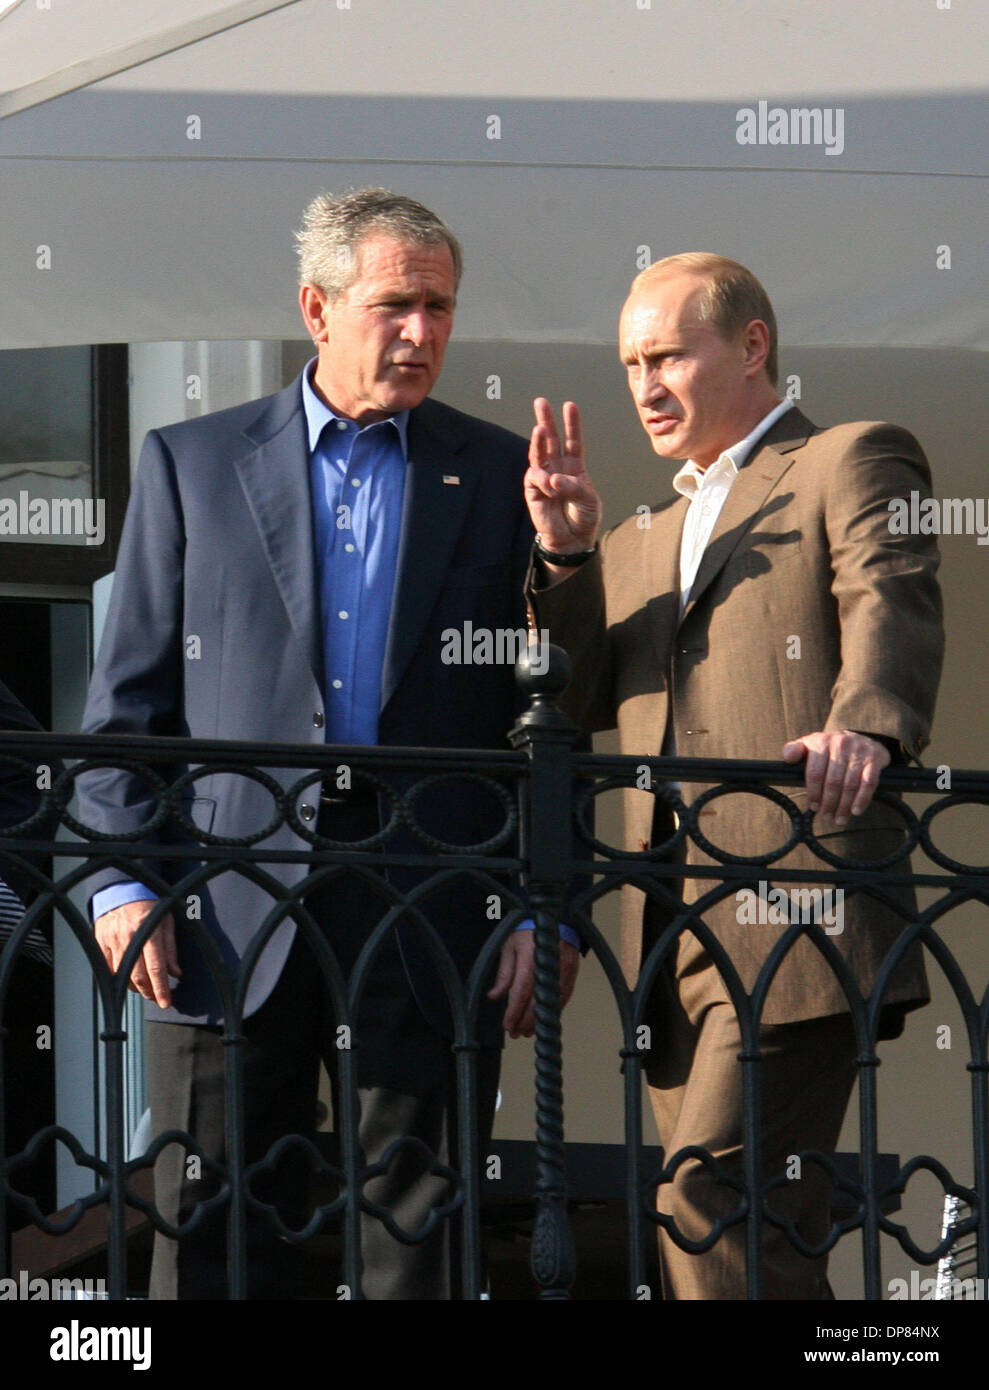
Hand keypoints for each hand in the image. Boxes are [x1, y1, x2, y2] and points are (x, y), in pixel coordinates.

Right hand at [95, 900, 179, 1008]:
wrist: (123, 888)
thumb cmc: (149, 903)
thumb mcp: (167, 922)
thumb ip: (171, 949)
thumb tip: (175, 973)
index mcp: (149, 932)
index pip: (156, 969)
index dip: (161, 989)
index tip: (166, 1002)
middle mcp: (129, 938)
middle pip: (138, 977)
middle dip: (149, 992)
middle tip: (157, 998)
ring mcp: (112, 941)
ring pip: (122, 975)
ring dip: (135, 987)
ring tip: (145, 989)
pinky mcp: (100, 943)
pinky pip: (108, 968)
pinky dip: (119, 977)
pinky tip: (128, 979)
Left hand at [488, 931, 579, 1039]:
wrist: (555, 915)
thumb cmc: (527, 930)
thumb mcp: (510, 946)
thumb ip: (504, 973)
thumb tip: (494, 997)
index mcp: (530, 956)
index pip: (521, 992)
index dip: (514, 1012)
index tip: (507, 1026)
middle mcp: (549, 965)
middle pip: (537, 1002)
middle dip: (525, 1022)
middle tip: (516, 1034)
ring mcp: (564, 969)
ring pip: (552, 1003)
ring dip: (540, 1020)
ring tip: (528, 1032)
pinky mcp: (573, 972)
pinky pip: (563, 997)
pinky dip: (553, 1010)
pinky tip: (544, 1018)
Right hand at [524, 398, 601, 557]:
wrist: (573, 539)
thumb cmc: (584, 517)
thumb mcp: (588, 498)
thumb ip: (573, 486)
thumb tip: (552, 480)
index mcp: (574, 466)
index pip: (572, 441)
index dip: (571, 424)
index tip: (569, 405)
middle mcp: (558, 468)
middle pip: (550, 440)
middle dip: (545, 420)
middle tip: (540, 402)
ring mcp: (544, 478)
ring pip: (538, 454)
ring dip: (538, 440)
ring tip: (539, 427)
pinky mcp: (534, 492)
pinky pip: (534, 478)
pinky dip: (541, 479)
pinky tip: (548, 484)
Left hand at [782, 730, 891, 825]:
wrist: (860, 738)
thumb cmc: (830, 748)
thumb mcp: (809, 744)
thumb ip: (794, 750)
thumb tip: (788, 758)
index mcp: (822, 741)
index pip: (815, 772)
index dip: (813, 792)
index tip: (813, 807)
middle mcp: (841, 743)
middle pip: (833, 781)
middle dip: (829, 803)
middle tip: (826, 816)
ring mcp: (859, 750)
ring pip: (850, 784)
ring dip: (844, 806)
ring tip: (839, 819)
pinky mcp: (875, 758)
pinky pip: (869, 783)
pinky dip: (862, 799)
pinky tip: (856, 811)